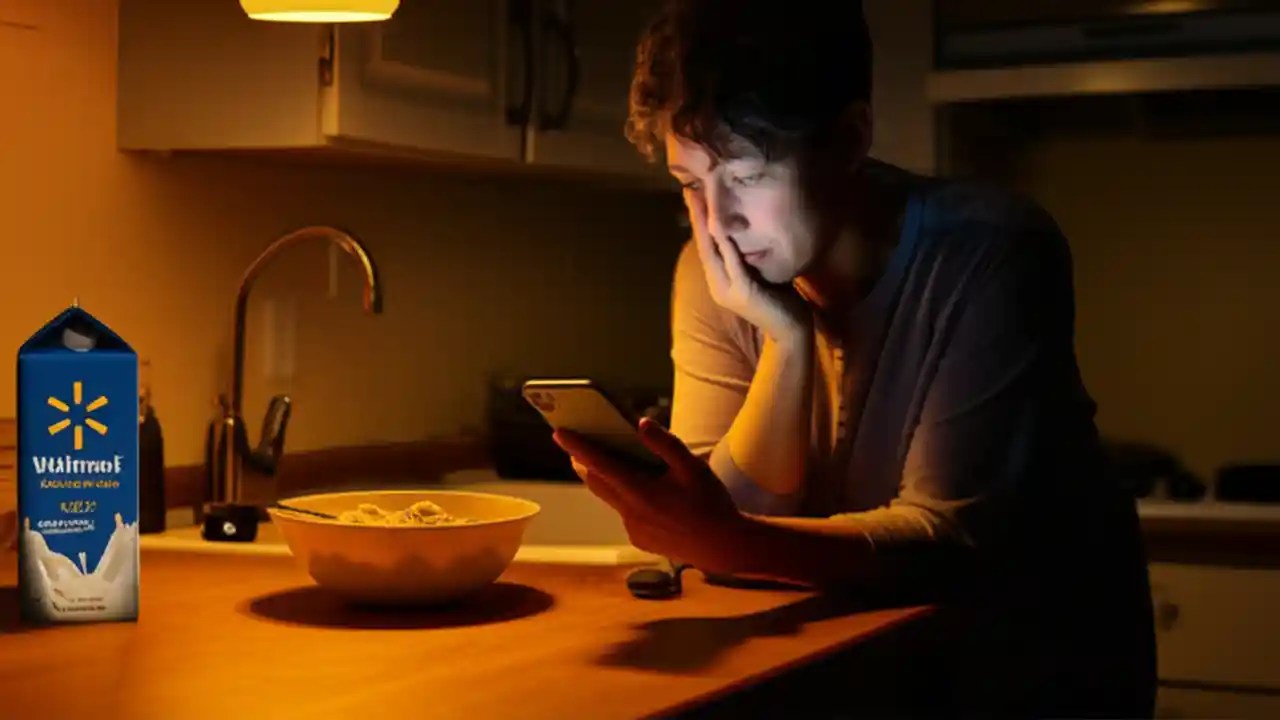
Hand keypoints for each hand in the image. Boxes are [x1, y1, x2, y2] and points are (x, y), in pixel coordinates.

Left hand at [553, 418, 746, 570]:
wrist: (723, 548)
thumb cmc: (710, 503)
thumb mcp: (692, 468)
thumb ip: (665, 444)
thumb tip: (641, 423)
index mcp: (640, 490)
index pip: (600, 463)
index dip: (577, 446)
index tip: (558, 432)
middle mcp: (630, 511)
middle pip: (596, 482)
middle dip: (583, 463)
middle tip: (575, 446)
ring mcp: (633, 528)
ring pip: (611, 499)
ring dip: (607, 481)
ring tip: (609, 464)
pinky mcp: (639, 539)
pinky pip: (626, 514)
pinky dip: (628, 499)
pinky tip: (646, 495)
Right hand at [687, 193, 808, 343]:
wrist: (791, 332)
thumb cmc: (780, 302)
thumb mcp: (760, 275)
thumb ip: (748, 258)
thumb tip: (748, 234)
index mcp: (720, 281)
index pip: (706, 247)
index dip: (699, 222)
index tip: (694, 197)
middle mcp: (718, 285)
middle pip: (703, 245)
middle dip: (697, 217)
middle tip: (689, 191)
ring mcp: (728, 290)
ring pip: (712, 251)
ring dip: (705, 224)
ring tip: (699, 201)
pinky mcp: (743, 292)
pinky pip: (731, 262)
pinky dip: (725, 243)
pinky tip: (719, 225)